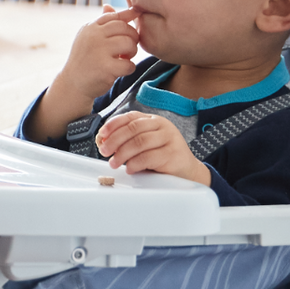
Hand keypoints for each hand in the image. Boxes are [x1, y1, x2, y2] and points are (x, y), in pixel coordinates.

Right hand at [25, 6, 140, 140]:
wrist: (72, 84)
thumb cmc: (84, 60)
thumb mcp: (87, 38)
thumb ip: (101, 23)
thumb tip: (109, 6)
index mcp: (90, 27)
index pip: (114, 16)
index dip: (128, 16)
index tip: (136, 16)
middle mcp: (94, 36)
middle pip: (126, 29)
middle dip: (132, 38)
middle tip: (127, 48)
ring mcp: (99, 52)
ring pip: (129, 44)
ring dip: (132, 52)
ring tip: (124, 58)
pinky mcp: (105, 69)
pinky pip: (129, 64)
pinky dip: (129, 68)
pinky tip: (121, 71)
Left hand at [95, 111, 211, 185]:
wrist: (187, 171)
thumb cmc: (162, 158)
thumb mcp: (144, 145)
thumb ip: (128, 141)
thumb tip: (104, 142)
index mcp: (153, 120)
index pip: (131, 117)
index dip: (113, 124)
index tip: (102, 135)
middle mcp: (162, 126)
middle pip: (133, 128)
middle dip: (115, 140)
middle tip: (105, 151)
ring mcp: (169, 138)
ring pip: (140, 142)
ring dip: (122, 153)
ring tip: (114, 163)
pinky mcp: (173, 154)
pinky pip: (149, 157)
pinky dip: (135, 163)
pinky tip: (130, 169)